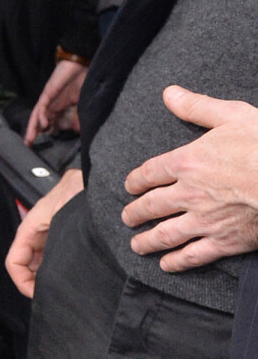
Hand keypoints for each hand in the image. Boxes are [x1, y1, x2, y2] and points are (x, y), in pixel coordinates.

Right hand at [5, 167, 83, 297]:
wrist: (95, 176)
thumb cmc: (79, 188)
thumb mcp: (65, 217)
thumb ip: (58, 242)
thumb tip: (55, 272)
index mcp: (31, 227)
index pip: (15, 262)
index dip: (23, 283)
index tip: (39, 295)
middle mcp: (37, 231)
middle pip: (26, 265)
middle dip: (35, 283)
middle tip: (53, 296)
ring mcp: (49, 232)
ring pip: (39, 262)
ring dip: (47, 276)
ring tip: (63, 288)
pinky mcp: (62, 233)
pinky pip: (52, 255)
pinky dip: (57, 268)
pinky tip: (72, 273)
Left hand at [26, 58, 87, 144]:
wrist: (81, 64)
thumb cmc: (82, 80)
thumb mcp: (82, 102)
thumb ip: (79, 115)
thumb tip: (78, 130)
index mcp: (59, 106)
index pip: (49, 122)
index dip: (44, 132)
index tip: (40, 145)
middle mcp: (51, 103)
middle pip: (39, 120)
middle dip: (33, 132)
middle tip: (28, 145)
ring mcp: (48, 98)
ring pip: (37, 115)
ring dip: (33, 127)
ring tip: (29, 139)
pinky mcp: (48, 92)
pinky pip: (42, 106)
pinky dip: (42, 116)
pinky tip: (43, 125)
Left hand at [120, 86, 257, 271]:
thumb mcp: (231, 115)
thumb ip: (197, 107)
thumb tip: (169, 93)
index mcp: (187, 162)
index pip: (149, 173)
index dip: (135, 181)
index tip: (129, 187)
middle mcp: (189, 194)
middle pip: (151, 206)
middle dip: (135, 213)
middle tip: (127, 218)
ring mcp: (205, 220)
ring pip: (165, 235)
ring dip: (147, 241)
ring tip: (136, 245)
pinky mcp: (224, 242)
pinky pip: (193, 255)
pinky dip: (176, 262)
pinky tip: (167, 265)